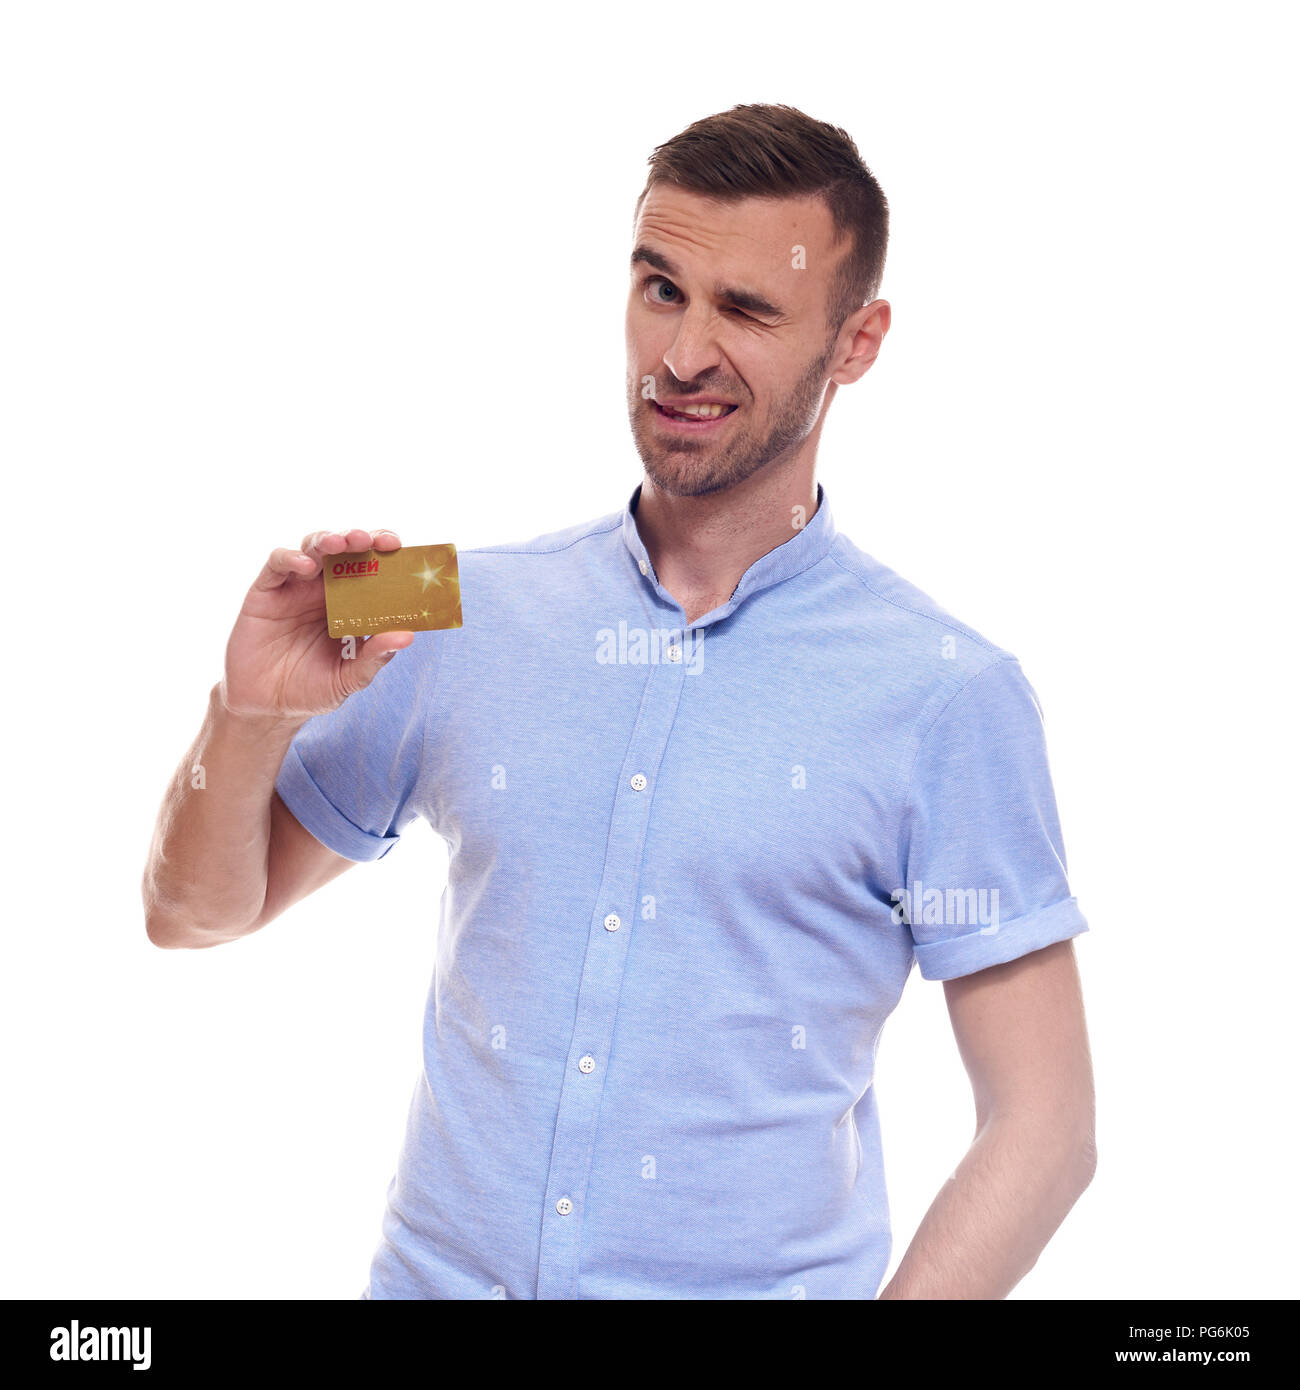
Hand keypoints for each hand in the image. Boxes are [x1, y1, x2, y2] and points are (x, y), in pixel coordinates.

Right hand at [220, 528, 412, 719]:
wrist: (266, 708)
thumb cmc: (311, 690)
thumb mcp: (348, 678)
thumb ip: (374, 657)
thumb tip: (407, 636)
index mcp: (351, 606)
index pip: (373, 571)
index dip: (386, 556)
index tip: (401, 549)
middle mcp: (325, 591)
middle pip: (345, 552)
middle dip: (361, 540)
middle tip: (374, 540)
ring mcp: (295, 589)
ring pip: (313, 549)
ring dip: (329, 540)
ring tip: (342, 543)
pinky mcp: (266, 592)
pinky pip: (278, 565)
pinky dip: (292, 558)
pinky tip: (307, 566)